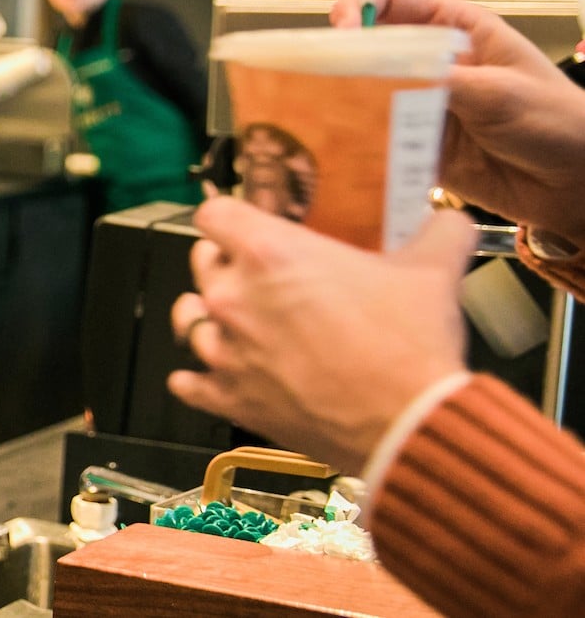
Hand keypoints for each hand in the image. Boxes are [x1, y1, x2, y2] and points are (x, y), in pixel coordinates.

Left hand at [167, 196, 474, 472]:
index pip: (215, 215)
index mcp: (269, 253)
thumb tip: (450, 221)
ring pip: (188, 319)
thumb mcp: (432, 271)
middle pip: (201, 263)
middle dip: (227, 263)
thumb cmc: (410, 347)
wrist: (409, 424)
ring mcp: (226, 350)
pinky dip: (197, 379)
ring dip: (209, 317)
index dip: (230, 217)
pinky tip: (215, 374)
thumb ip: (438, 233)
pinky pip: (187, 383)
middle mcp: (234, 296)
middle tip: (259, 275)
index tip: (244, 225)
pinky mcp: (229, 397)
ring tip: (235, 320)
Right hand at [331, 0, 584, 244]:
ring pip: (362, 94)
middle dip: (338, 57)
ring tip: (328, 114)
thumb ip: (441, 80)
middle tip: (321, 75)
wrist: (576, 185)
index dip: (359, 5)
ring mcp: (419, 105)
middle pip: (365, 47)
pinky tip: (349, 149)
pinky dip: (356, 144)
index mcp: (455, 31)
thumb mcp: (501, 92)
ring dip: (342, 103)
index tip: (342, 28)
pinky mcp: (413, 146)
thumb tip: (383, 73)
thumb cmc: (560, 123)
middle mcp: (430, 64)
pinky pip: (372, 139)